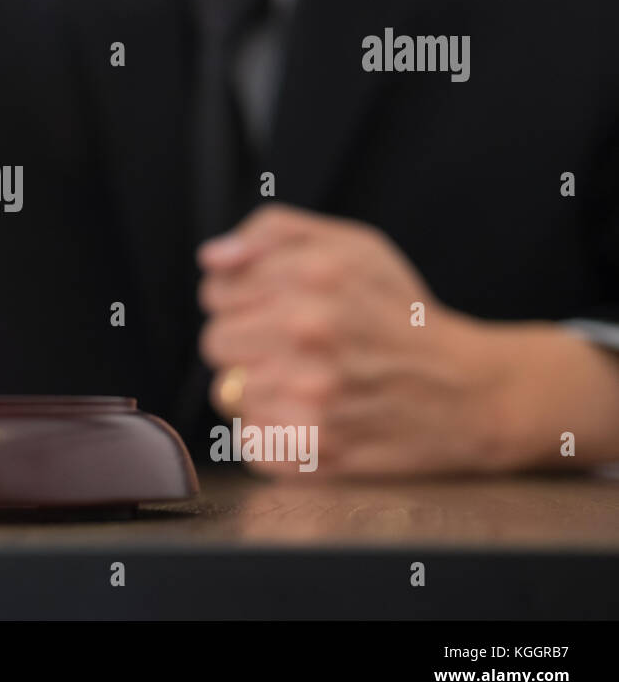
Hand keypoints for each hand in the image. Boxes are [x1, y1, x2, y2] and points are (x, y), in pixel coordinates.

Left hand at [197, 205, 618, 475]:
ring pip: (229, 396)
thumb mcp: (353, 247)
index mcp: (313, 275)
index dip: (241, 301)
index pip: (216, 292)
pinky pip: (251, 443)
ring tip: (309, 385)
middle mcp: (309, 329)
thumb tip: (212, 258)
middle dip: (247, 345)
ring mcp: (312, 393)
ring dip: (261, 394)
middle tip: (293, 349)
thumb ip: (273, 232)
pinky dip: (275, 438)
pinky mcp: (316, 449)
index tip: (275, 309)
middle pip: (216, 343)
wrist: (469, 390)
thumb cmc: (399, 314)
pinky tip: (315, 420)